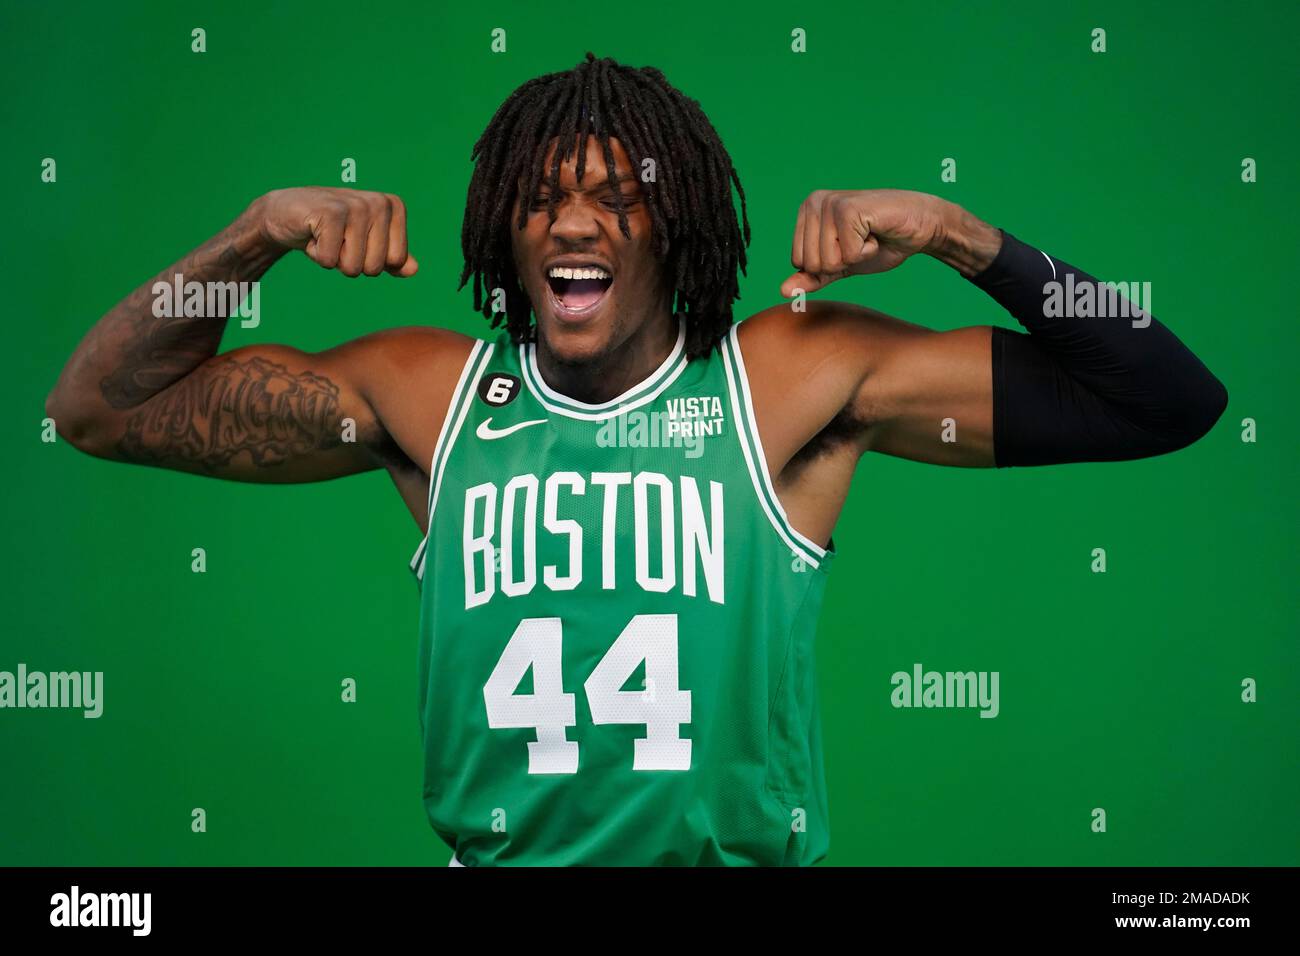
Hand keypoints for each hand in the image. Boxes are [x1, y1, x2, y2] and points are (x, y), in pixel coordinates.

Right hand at [255, 187, 418, 277]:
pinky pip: (329, 260)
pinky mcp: (331, 213)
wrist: (287, 214)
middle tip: (337, 239)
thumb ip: (393, 258)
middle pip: (374, 267)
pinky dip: (316, 254)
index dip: (371, 259)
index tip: (355, 240)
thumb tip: (413, 270)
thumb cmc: (331, 230)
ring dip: (333, 258)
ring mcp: (356, 206)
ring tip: (325, 235)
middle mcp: (379, 203)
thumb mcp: (366, 244)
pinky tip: (312, 234)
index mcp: (393, 207)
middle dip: (350, 261)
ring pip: (353, 266)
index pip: (396, 260)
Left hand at [780, 189, 948, 295]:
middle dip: (841, 262)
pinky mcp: (848, 209)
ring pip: (828, 261)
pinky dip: (867, 251)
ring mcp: (830, 203)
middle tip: (861, 241)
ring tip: (868, 236)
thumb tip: (783, 292)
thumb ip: (812, 278)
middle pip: (811, 264)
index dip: (828, 265)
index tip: (849, 246)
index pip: (798, 262)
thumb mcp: (841, 266)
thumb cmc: (881, 243)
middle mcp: (813, 202)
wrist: (921, 227)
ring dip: (855, 256)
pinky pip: (848, 255)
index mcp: (806, 211)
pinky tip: (876, 233)